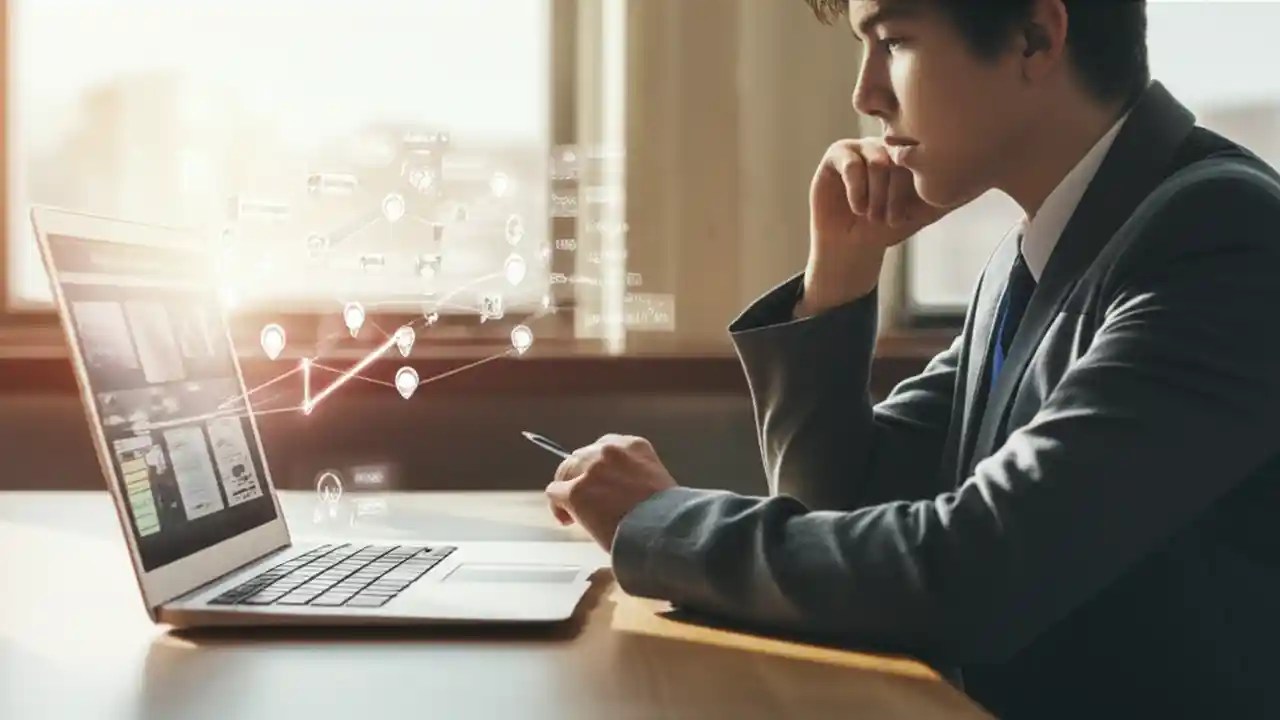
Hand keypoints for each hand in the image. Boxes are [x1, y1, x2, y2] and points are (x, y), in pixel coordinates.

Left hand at [545, 434, 677, 550]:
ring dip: (568, 490)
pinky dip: (558, 507)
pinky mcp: (576, 492)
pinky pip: (555, 493)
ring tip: (575, 513)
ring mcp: (591, 471)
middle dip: (581, 478)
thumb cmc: (666, 516)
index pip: (605, 446)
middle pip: (581, 457)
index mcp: (634, 446)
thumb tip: (619, 491)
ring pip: (566, 472)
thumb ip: (635, 475)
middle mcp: (610, 451)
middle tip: (586, 500)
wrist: (663, 532)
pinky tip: (568, 520)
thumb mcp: (657, 481)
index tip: (600, 482)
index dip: (598, 467)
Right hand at [800, 138, 953, 315]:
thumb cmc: (887, 227)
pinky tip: (857, 207)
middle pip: (901, 159)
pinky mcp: (838, 153)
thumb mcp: (922, 211)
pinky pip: (852, 163)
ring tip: (872, 216)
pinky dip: (857, 189)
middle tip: (889, 220)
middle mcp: (888, 145)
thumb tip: (980, 184)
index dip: (914, 191)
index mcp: (910, 155)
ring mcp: (863, 146)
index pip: (922, 159)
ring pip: (878, 161)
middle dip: (895, 196)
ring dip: (876, 195)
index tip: (904, 218)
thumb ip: (946, 195)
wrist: (852, 245)